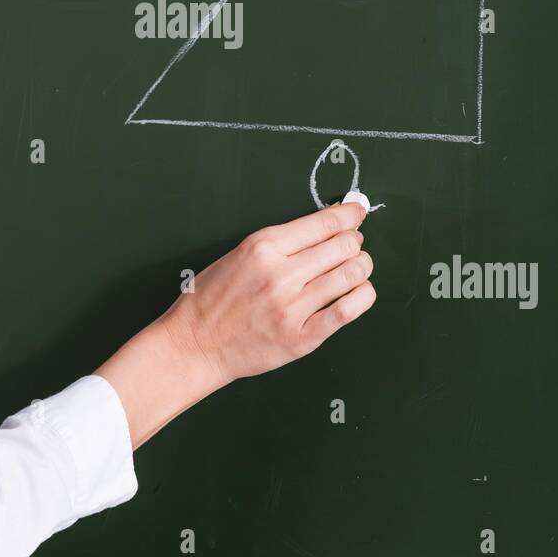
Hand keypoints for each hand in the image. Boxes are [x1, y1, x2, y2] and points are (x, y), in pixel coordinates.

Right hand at [162, 201, 375, 386]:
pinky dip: (362, 296)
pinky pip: (347, 311)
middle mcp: (281, 275)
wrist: (195, 344)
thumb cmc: (213, 298)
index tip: (357, 212)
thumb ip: (283, 241)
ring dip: (361, 266)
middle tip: (352, 244)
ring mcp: (292, 308)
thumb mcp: (240, 253)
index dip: (349, 215)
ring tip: (357, 266)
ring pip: (351, 275)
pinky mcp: (301, 338)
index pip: (323, 223)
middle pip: (343, 246)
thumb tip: (328, 223)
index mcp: (263, 247)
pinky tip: (360, 291)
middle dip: (354, 241)